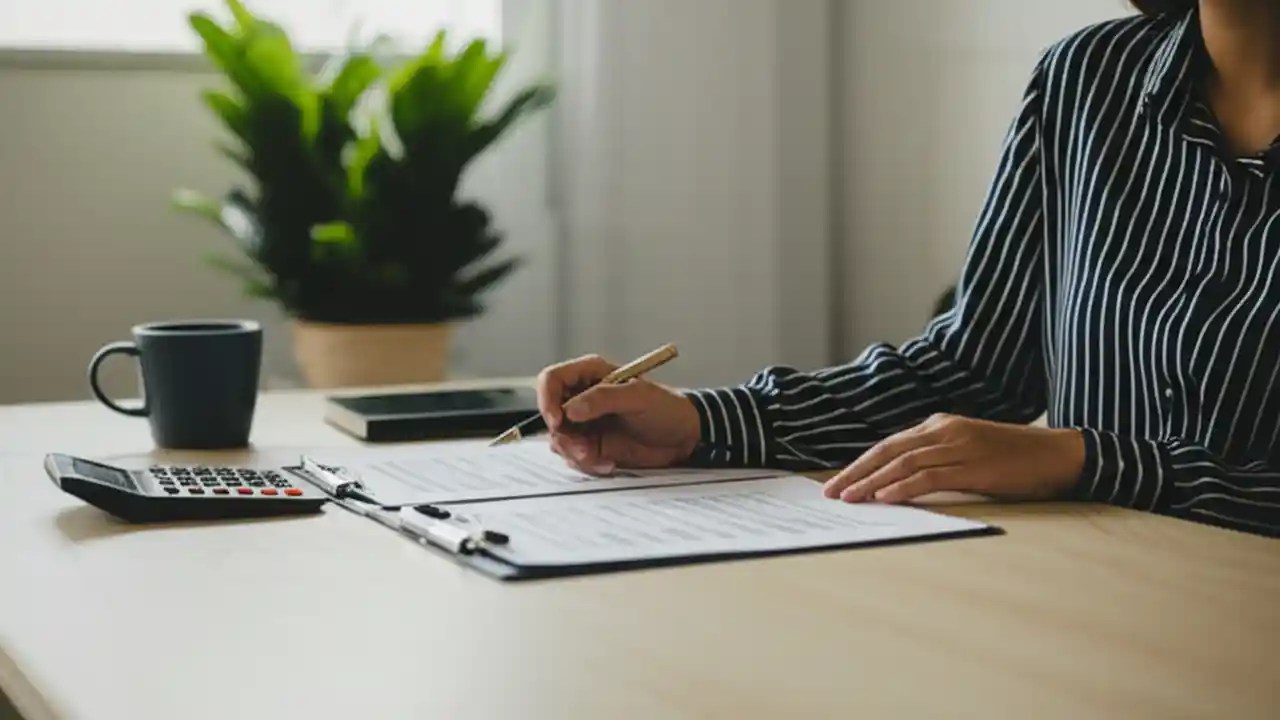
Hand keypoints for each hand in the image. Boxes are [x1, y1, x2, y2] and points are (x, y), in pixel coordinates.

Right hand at [536, 354, 700, 473]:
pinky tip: (608, 464)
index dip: (547, 400)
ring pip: (559, 439)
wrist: (683, 438)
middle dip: (564, 436)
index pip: (551, 380)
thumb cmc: (667, 408)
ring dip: (575, 454)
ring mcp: (585, 423)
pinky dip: (586, 465)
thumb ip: (603, 398)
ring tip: (601, 459)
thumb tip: (570, 408)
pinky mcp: (591, 445)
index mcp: (590, 374)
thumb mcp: (638, 397)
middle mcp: (582, 397)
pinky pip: (572, 457)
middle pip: (550, 414)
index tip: (559, 422)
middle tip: (585, 450)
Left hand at [822, 413, 1084, 503]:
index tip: (838, 482)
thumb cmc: (1014, 460)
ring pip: (904, 463)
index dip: (861, 464)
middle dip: (856, 472)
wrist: (1059, 455)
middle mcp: (945, 430)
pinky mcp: (974, 466)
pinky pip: (931, 476)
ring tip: (850, 498)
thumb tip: (900, 484)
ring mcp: (959, 446)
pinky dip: (904, 487)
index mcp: (940, 425)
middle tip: (832, 492)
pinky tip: (885, 498)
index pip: (890, 444)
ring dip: (872, 482)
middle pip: (888, 451)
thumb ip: (937, 461)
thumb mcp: (968, 453)